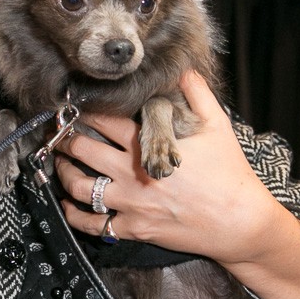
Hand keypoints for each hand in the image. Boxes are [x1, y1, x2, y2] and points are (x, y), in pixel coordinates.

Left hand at [54, 70, 277, 265]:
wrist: (239, 222)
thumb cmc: (230, 174)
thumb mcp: (217, 125)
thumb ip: (197, 93)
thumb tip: (183, 69)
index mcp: (148, 145)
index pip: (104, 121)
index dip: (85, 112)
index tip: (74, 108)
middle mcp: (132, 173)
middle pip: (83, 151)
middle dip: (66, 140)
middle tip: (60, 134)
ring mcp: (131, 203)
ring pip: (80, 188)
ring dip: (64, 174)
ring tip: (61, 164)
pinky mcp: (135, 229)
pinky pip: (94, 225)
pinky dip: (75, 216)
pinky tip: (68, 206)